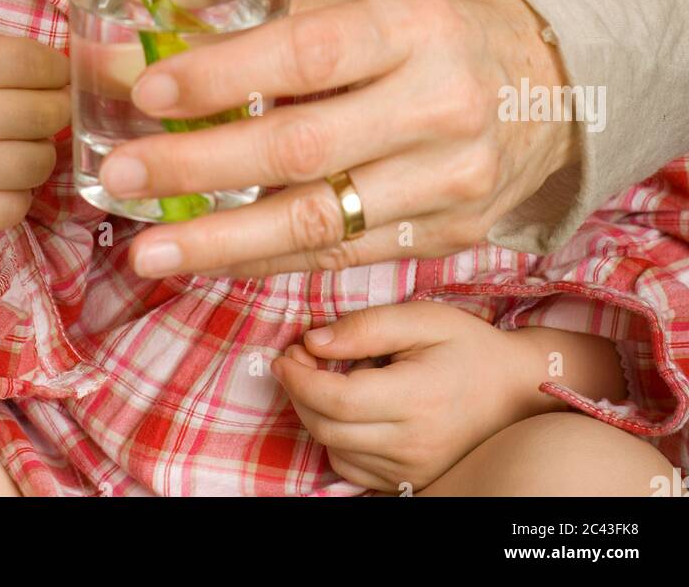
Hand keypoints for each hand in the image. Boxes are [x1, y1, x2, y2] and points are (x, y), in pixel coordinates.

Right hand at [0, 29, 68, 232]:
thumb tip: (63, 67)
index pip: (36, 62)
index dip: (59, 70)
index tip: (57, 77)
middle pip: (47, 113)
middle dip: (56, 111)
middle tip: (43, 113)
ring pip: (40, 162)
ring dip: (39, 155)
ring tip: (17, 146)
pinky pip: (17, 206)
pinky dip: (18, 195)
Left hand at [98, 0, 576, 277]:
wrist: (552, 81)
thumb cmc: (435, 27)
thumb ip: (274, 18)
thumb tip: (157, 32)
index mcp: (416, 26)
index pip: (305, 54)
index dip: (220, 76)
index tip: (146, 91)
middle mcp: (441, 105)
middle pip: (302, 150)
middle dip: (197, 168)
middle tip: (121, 176)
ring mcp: (451, 181)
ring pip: (319, 223)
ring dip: (220, 241)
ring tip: (145, 248)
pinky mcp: (451, 235)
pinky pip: (342, 257)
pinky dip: (267, 260)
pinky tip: (210, 258)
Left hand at [272, 301, 534, 493]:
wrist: (515, 390)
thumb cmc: (468, 346)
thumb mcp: (422, 318)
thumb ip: (367, 327)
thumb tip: (313, 341)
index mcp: (415, 398)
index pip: (336, 400)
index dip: (300, 378)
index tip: (284, 354)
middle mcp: (412, 443)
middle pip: (327, 427)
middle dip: (299, 392)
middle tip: (296, 358)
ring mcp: (412, 468)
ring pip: (335, 451)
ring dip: (315, 415)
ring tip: (323, 378)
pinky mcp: (411, 480)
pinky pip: (353, 469)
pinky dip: (337, 440)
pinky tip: (347, 409)